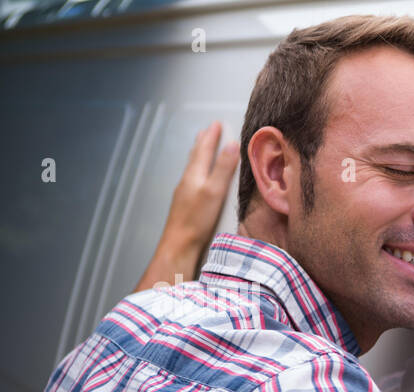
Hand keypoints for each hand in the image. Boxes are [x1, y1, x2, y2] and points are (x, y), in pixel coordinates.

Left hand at [133, 121, 239, 292]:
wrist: (179, 244)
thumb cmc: (197, 219)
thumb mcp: (215, 191)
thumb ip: (223, 168)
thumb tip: (231, 145)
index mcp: (194, 174)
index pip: (204, 150)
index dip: (211, 136)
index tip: (217, 124)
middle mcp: (187, 180)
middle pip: (195, 156)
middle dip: (202, 142)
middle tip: (207, 131)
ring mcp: (184, 192)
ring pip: (192, 167)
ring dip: (199, 155)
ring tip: (202, 148)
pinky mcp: (186, 204)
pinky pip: (193, 178)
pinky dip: (198, 170)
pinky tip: (199, 177)